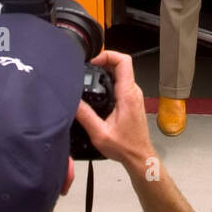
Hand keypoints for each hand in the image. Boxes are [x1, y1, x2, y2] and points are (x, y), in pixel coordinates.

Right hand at [75, 49, 154, 171]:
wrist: (139, 157)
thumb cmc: (125, 147)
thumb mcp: (99, 133)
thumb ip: (85, 116)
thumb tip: (72, 101)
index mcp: (128, 95)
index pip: (124, 62)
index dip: (107, 55)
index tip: (92, 60)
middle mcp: (133, 92)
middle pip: (121, 64)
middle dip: (103, 61)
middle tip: (87, 67)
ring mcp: (134, 96)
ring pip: (121, 73)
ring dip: (106, 71)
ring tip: (90, 75)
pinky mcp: (131, 101)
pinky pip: (121, 82)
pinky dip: (109, 80)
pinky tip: (97, 88)